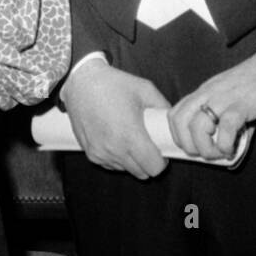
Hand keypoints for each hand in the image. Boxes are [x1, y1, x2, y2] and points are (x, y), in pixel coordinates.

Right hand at [61, 59, 168, 178]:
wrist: (81, 82)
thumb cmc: (114, 84)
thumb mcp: (145, 89)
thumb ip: (163, 107)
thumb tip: (174, 122)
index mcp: (130, 136)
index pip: (154, 168)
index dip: (162, 161)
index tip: (160, 149)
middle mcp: (114, 149)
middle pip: (142, 173)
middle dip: (148, 162)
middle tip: (148, 144)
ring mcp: (100, 153)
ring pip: (126, 170)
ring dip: (132, 161)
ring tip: (130, 139)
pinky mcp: (90, 153)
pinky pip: (110, 165)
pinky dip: (117, 158)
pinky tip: (116, 140)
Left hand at [167, 45, 255, 160]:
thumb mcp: (235, 98)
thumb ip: (227, 120)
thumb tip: (227, 148)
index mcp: (205, 91)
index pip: (175, 113)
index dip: (178, 136)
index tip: (193, 147)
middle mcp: (210, 92)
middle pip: (179, 120)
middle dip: (187, 144)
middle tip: (205, 153)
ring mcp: (225, 96)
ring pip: (198, 125)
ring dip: (205, 147)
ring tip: (220, 152)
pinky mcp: (244, 102)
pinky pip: (226, 125)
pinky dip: (224, 143)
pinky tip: (232, 148)